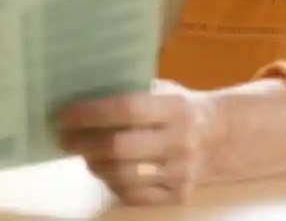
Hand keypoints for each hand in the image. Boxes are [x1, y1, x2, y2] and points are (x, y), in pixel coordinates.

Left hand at [56, 79, 219, 205]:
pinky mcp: (179, 195)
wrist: (221, 137)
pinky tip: (106, 171)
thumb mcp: (164, 90)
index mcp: (176, 108)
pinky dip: (113, 184)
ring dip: (95, 165)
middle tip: (65, 139)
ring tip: (85, 154)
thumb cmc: (180, 107)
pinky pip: (134, 196)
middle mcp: (181, 142)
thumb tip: (79, 95)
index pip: (127, 110)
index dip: (91, 113)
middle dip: (84, 144)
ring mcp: (182, 173)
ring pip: (123, 176)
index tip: (64, 115)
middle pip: (120, 148)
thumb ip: (131, 93)